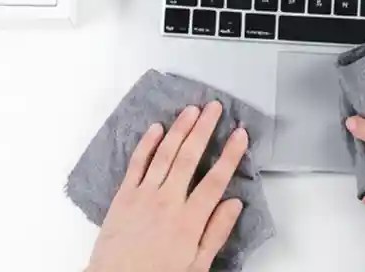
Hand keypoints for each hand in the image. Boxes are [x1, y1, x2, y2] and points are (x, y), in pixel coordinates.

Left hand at [87, 101, 248, 271]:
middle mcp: (168, 201)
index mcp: (190, 220)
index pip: (215, 179)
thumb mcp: (196, 265)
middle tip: (215, 107)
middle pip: (190, 157)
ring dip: (179, 129)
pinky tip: (156, 128)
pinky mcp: (124, 195)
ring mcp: (144, 195)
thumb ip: (216, 233)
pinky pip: (137, 163)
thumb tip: (234, 204)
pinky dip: (147, 143)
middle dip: (204, 129)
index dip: (230, 154)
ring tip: (192, 109)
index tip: (240, 134)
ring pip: (165, 154)